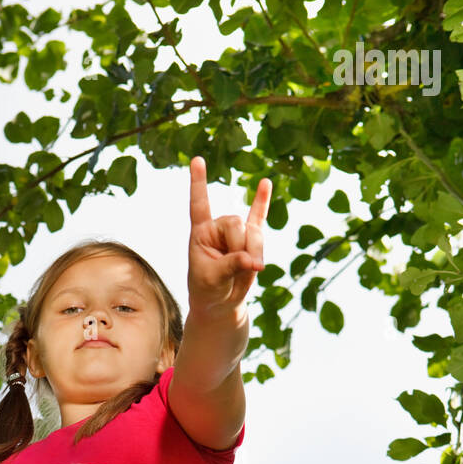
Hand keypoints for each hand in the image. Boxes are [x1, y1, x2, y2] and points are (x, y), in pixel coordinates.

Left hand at [187, 155, 270, 317]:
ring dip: (255, 252)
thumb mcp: (212, 279)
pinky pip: (259, 217)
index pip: (199, 204)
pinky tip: (266, 184)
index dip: (198, 183)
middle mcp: (218, 226)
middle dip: (241, 248)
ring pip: (254, 232)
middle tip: (239, 270)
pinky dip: (262, 201)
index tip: (197, 160)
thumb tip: (253, 260)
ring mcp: (236, 231)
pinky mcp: (251, 239)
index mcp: (201, 231)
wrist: (221, 303)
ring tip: (251, 269)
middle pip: (237, 224)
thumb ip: (231, 265)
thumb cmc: (208, 290)